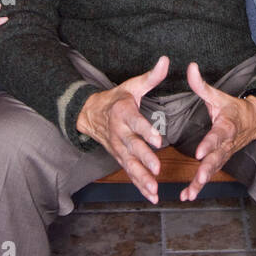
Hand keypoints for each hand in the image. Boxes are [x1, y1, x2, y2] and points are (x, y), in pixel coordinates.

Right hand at [76, 56, 169, 203]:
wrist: (89, 114)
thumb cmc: (116, 99)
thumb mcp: (131, 86)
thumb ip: (151, 77)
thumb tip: (166, 60)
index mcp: (124, 113)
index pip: (136, 123)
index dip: (146, 131)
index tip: (159, 140)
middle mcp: (119, 132)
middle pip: (132, 147)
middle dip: (144, 159)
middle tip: (157, 168)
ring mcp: (118, 148)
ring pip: (130, 164)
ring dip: (142, 178)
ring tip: (154, 189)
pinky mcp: (119, 157)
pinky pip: (129, 173)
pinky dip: (140, 185)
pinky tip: (152, 196)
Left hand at [181, 63, 255, 201]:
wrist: (254, 121)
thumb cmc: (232, 108)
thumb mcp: (218, 96)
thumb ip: (201, 85)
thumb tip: (190, 67)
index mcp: (226, 126)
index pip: (217, 137)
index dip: (209, 145)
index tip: (199, 153)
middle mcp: (227, 143)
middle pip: (217, 158)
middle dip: (207, 169)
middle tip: (198, 178)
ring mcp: (225, 154)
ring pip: (213, 170)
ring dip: (202, 182)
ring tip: (190, 193)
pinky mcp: (221, 161)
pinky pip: (210, 175)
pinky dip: (199, 186)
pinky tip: (187, 195)